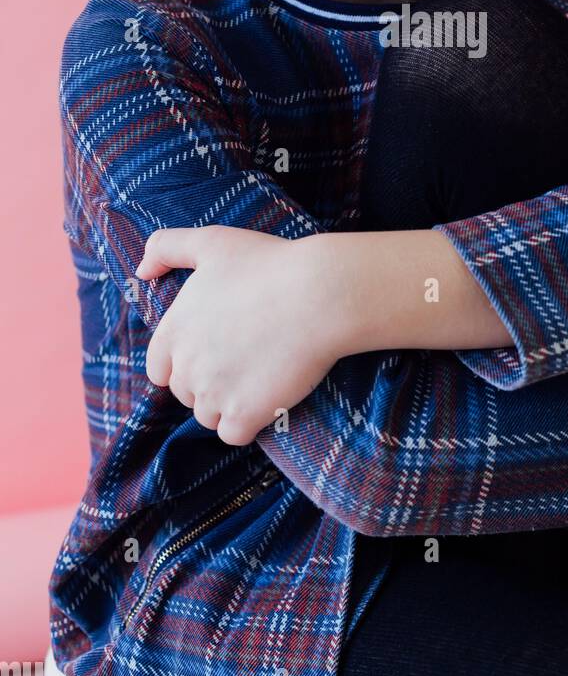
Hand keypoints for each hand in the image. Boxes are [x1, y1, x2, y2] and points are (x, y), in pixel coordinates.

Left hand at [136, 226, 347, 446]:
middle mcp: (186, 366)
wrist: (318, 294)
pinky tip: (268, 399)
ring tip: (260, 376)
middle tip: (246, 358)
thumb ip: (166, 247)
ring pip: (209, 416)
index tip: (217, 349)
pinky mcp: (243, 415)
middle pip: (186, 393)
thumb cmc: (269, 264)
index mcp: (173, 331)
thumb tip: (141, 271)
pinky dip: (249, 423)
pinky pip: (233, 434)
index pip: (160, 368)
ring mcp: (213, 394)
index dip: (185, 362)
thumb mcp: (212, 241)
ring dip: (229, 404)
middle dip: (210, 382)